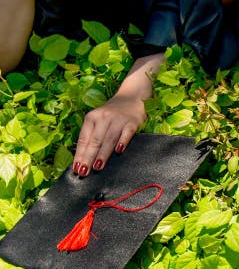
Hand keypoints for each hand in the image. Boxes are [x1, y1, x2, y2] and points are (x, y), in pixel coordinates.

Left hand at [73, 54, 160, 174]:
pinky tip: (118, 151)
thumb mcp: (98, 119)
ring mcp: (118, 120)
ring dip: (103, 154)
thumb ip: (92, 134)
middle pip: (94, 141)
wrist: (131, 96)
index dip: (79, 154)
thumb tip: (84, 157)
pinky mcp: (132, 122)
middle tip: (84, 172)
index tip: (76, 169)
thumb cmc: (112, 112)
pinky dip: (122, 142)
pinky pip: (126, 134)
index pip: (83, 139)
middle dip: (88, 157)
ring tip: (97, 167)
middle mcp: (103, 118)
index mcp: (92, 118)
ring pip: (108, 139)